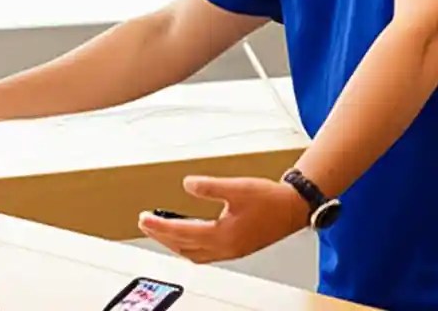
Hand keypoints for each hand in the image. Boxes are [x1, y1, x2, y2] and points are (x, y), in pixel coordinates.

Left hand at [137, 175, 306, 263]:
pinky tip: (184, 235)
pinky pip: (203, 253)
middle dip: (161, 235)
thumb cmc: (270, 199)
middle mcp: (224, 248)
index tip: (144, 218)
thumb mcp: (237, 187)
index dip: (160, 225)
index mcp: (223, 235)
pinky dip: (187, 246)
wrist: (293, 209)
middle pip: (183, 247)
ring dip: (173, 243)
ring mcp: (229, 251)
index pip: (182, 232)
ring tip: (158, 229)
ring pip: (192, 253)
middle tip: (145, 223)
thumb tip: (188, 184)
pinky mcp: (234, 249)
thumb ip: (210, 186)